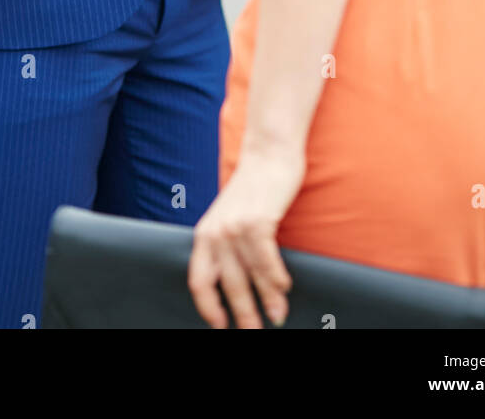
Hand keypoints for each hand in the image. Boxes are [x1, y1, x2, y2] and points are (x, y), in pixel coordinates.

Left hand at [188, 149, 305, 328]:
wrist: (268, 153)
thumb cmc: (254, 188)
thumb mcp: (230, 218)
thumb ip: (229, 247)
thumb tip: (241, 284)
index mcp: (204, 234)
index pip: (199, 281)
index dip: (208, 308)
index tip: (219, 326)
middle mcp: (215, 232)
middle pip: (227, 285)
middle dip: (242, 314)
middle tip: (253, 332)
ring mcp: (235, 226)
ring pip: (251, 276)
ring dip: (267, 300)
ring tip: (277, 317)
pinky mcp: (256, 220)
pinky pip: (266, 260)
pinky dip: (276, 278)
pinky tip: (285, 288)